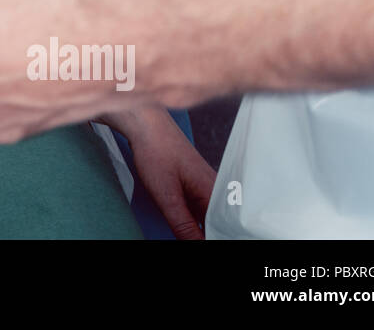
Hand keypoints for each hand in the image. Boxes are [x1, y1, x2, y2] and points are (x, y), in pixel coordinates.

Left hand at [105, 107, 214, 239]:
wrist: (147, 127)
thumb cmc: (157, 153)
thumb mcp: (167, 196)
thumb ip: (183, 225)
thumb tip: (198, 246)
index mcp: (216, 194)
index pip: (226, 229)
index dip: (219, 238)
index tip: (202, 239)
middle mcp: (217, 192)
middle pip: (221, 226)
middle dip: (212, 235)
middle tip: (190, 235)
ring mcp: (207, 189)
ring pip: (212, 220)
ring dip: (204, 231)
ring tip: (190, 233)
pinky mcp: (196, 188)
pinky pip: (203, 212)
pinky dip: (197, 223)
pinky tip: (190, 229)